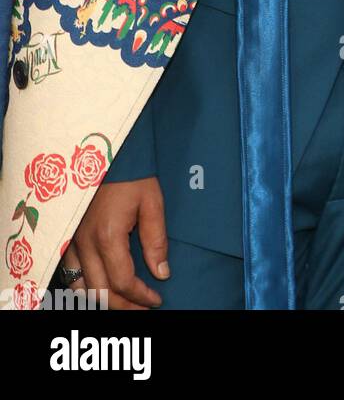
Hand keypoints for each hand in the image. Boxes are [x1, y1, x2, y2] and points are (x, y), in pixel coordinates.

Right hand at [71, 177, 169, 308]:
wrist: (106, 150)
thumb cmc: (131, 174)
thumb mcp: (152, 202)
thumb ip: (156, 240)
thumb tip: (162, 273)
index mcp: (107, 237)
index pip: (123, 282)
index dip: (142, 296)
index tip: (158, 298)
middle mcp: (84, 245)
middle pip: (100, 293)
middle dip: (124, 306)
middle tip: (144, 307)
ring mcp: (71, 242)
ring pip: (80, 289)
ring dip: (103, 300)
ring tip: (125, 302)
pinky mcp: (67, 237)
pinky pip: (69, 274)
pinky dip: (84, 288)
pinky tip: (100, 288)